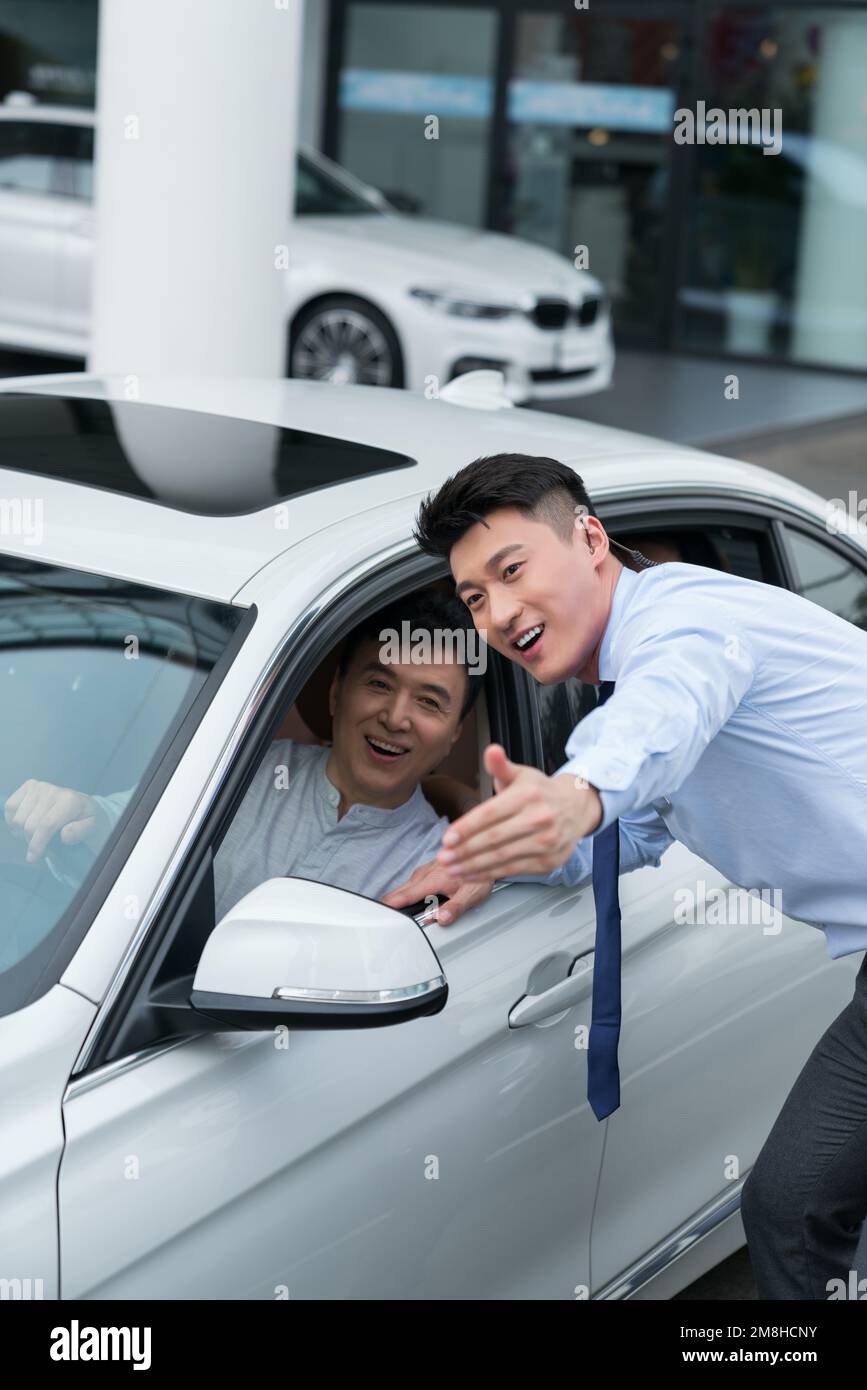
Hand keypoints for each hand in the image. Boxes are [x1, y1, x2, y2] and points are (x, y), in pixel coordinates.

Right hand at [4, 779, 101, 862]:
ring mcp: (39, 786)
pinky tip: (24, 824)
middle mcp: (52, 791)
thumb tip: (65, 835)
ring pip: (18, 819)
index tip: (33, 858)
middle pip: (29, 825)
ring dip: (22, 832)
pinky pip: (10, 807)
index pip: (46, 826)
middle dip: (32, 842)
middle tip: (41, 846)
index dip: (37, 845)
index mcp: (69, 801)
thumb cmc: (86, 818)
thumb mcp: (93, 828)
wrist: (82, 804)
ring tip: (35, 834)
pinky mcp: (29, 786)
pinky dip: (13, 820)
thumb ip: (81, 832)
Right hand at [381, 857, 492, 925]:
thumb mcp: (472, 894)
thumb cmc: (479, 875)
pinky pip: (410, 884)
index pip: (406, 895)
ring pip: (405, 887)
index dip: (391, 905)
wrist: (483, 854)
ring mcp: (425, 871)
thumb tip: (441, 918)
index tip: (379, 912)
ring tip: (391, 913)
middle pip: (400, 891)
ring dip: (397, 899)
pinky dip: (404, 894)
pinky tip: (405, 902)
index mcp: (433, 879)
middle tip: (380, 917)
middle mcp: (425, 873)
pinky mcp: (427, 871)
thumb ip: (456, 908)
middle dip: (389, 904)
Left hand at [436, 744, 602, 880]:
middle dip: (464, 851)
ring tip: (452, 868)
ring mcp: (546, 842)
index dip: (466, 828)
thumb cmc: (541, 792)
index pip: (491, 813)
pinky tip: (471, 874)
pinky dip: (489, 874)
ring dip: (473, 866)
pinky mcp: (548, 861)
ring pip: (502, 857)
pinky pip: (513, 870)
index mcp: (528, 795)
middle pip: (494, 838)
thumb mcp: (521, 774)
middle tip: (443, 857)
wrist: (577, 808)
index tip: (446, 838)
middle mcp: (539, 818)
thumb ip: (501, 766)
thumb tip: (491, 750)